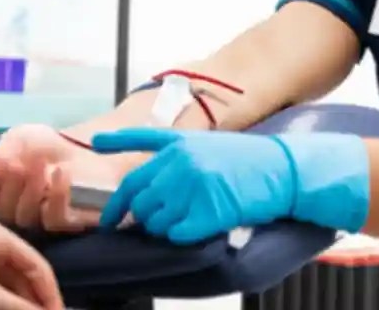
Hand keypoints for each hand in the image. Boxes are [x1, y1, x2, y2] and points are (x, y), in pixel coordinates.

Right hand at [0, 124, 125, 231]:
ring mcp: (45, 219)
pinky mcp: (70, 222)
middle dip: (11, 185)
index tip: (5, 158)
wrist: (93, 151)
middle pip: (6, 211)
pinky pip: (56, 220)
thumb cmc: (54, 148)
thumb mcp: (25, 138)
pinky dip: (56, 195)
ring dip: (31, 189)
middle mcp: (22, 211)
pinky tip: (61, 172)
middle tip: (21, 163)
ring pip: (27, 218)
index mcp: (8, 194)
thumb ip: (6, 147)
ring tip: (42, 165)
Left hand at [91, 128, 369, 244]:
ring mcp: (193, 185)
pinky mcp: (207, 209)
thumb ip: (175, 158)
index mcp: (179, 143)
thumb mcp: (207, 145)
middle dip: (141, 213)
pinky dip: (180, 237)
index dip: (112, 157)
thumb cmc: (247, 162)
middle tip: (157, 219)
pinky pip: (176, 234)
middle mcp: (180, 161)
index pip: (134, 149)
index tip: (95, 165)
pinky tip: (195, 228)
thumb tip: (148, 186)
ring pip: (154, 219)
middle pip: (138, 197)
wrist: (283, 171)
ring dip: (162, 227)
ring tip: (184, 220)